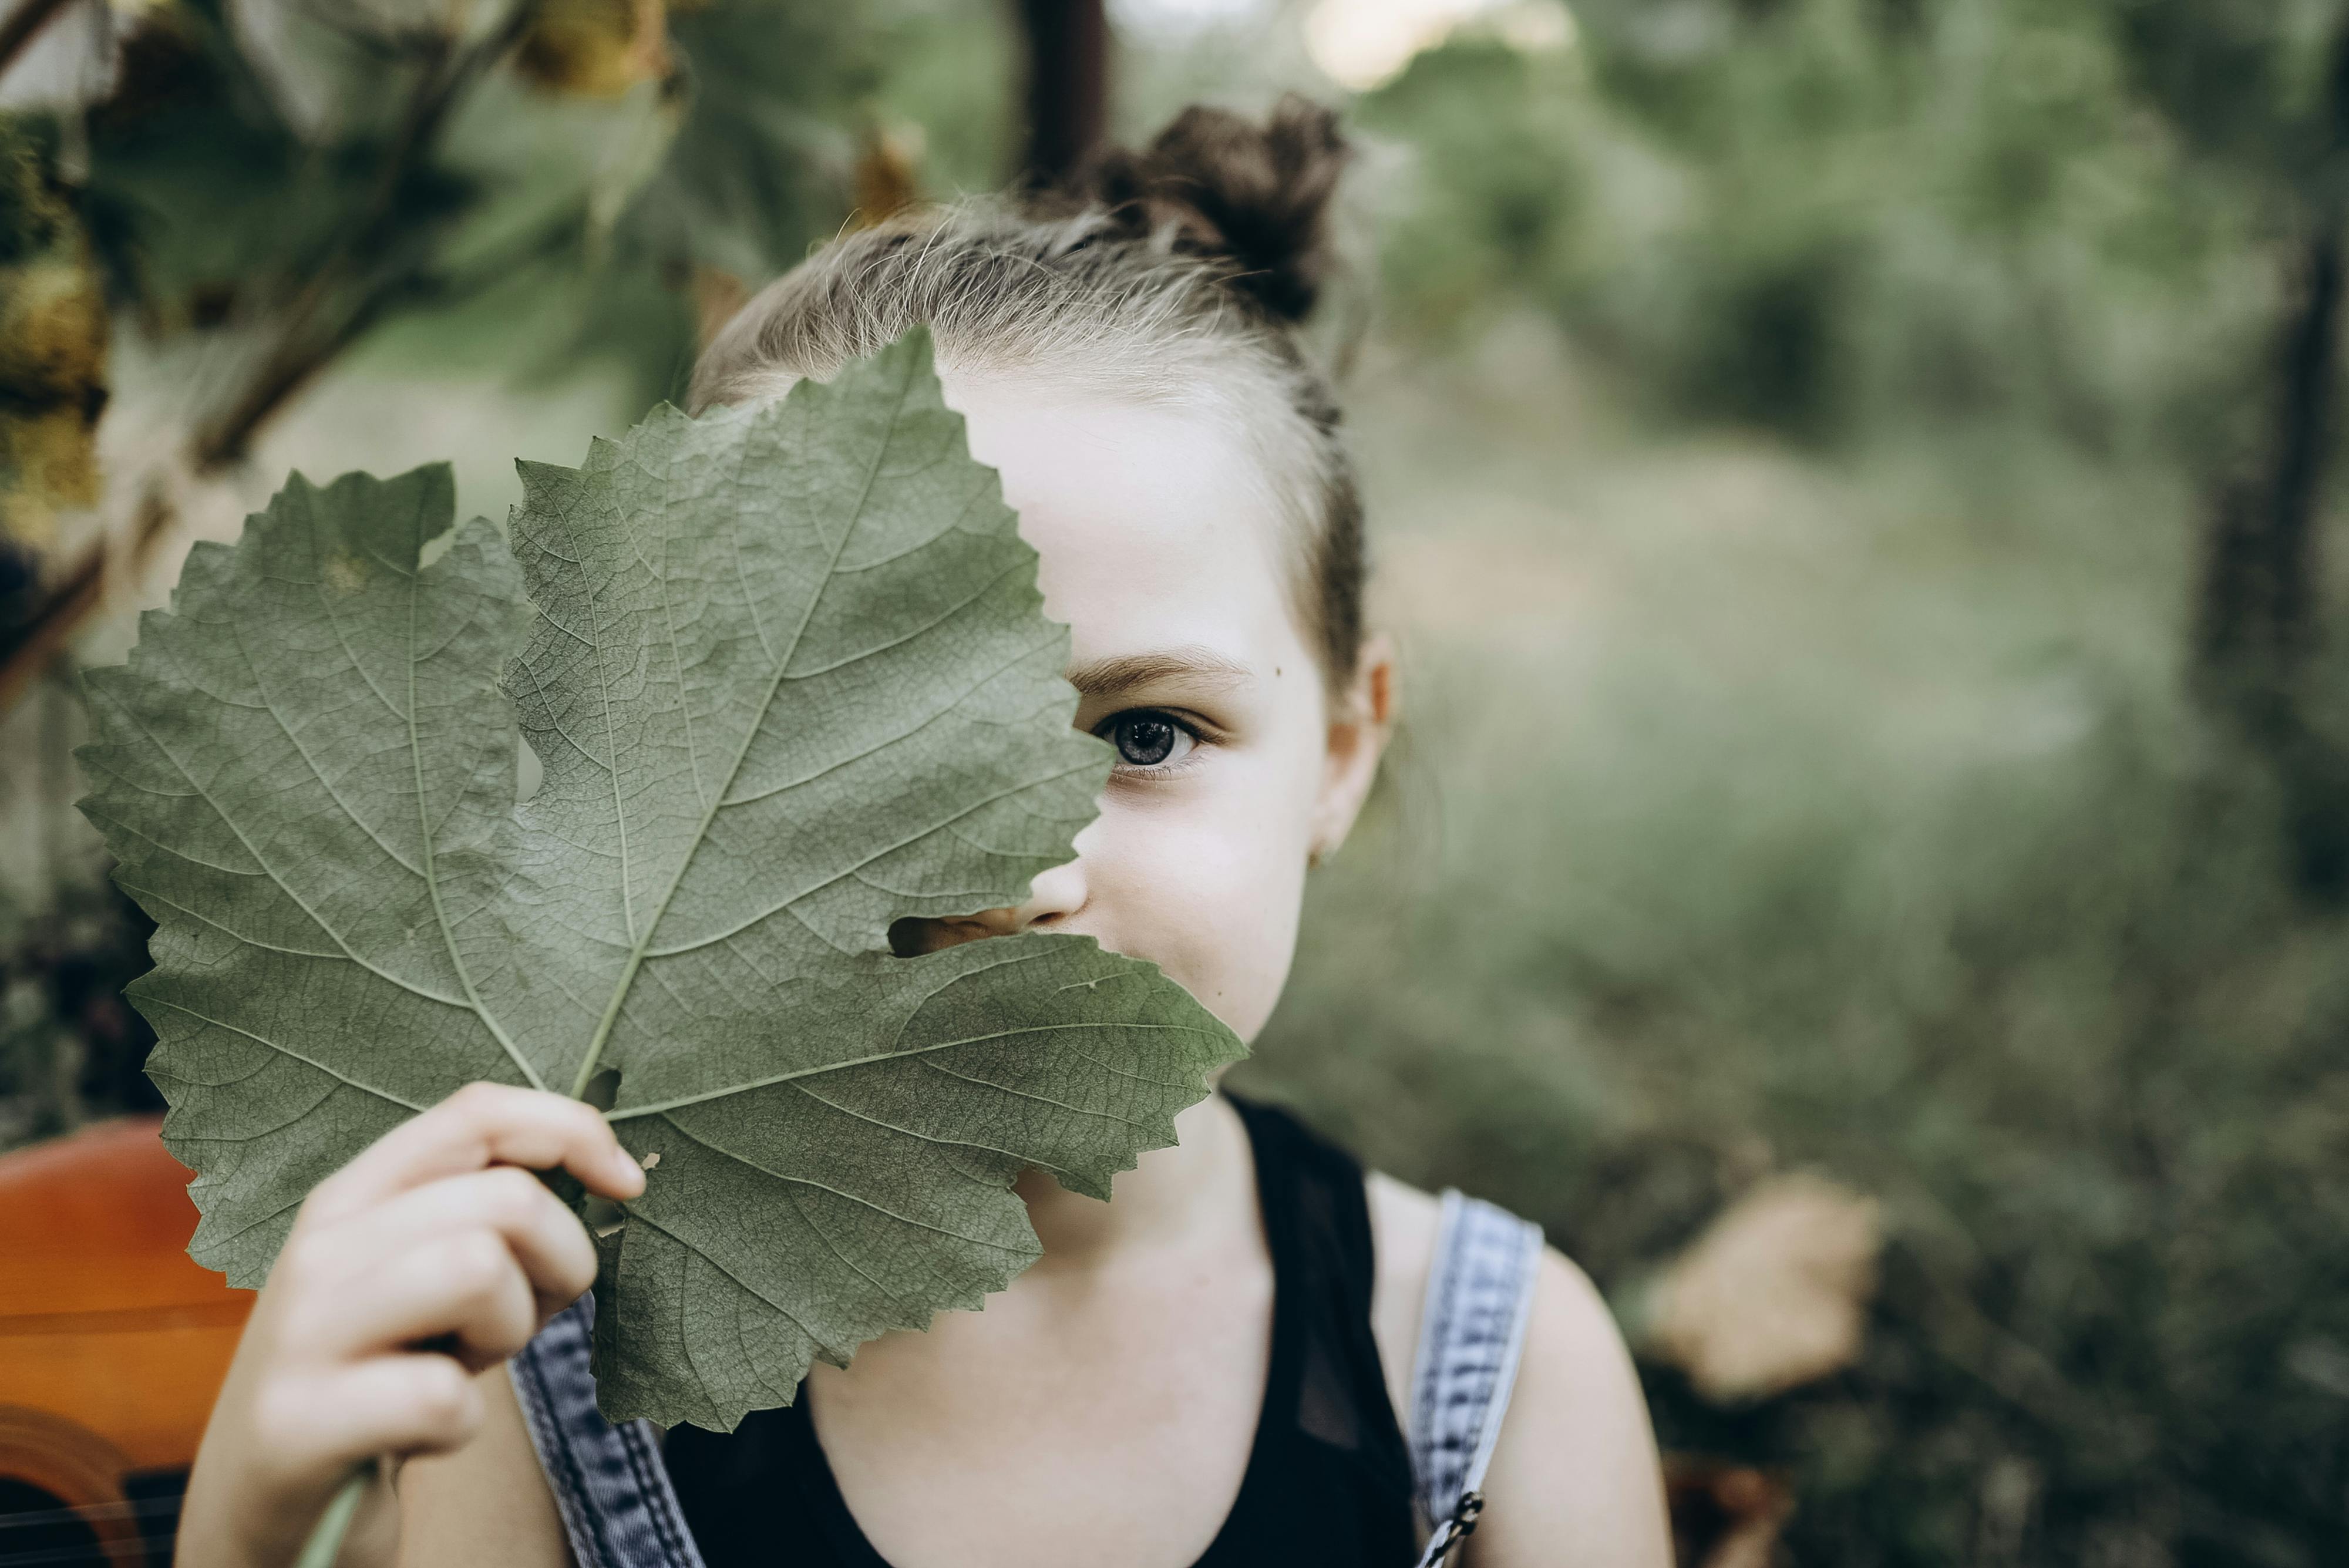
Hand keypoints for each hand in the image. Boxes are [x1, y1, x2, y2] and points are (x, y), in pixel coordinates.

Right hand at [175, 1083, 646, 1567]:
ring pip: (478, 1270)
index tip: (627, 1186)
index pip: (477, 1113)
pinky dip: (460, 1426)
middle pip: (507, 1199)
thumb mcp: (428, 1273)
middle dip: (555, 1267)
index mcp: (354, 1196)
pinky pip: (441, 1398)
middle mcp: (319, 1247)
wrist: (267, 1503)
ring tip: (460, 1366)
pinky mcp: (296, 1424)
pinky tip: (420, 1435)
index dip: (572, 1132)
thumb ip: (491, 1210)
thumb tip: (615, 1173)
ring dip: (507, 1333)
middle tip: (507, 1324)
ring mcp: (301, 1333)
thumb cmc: (383, 1374)